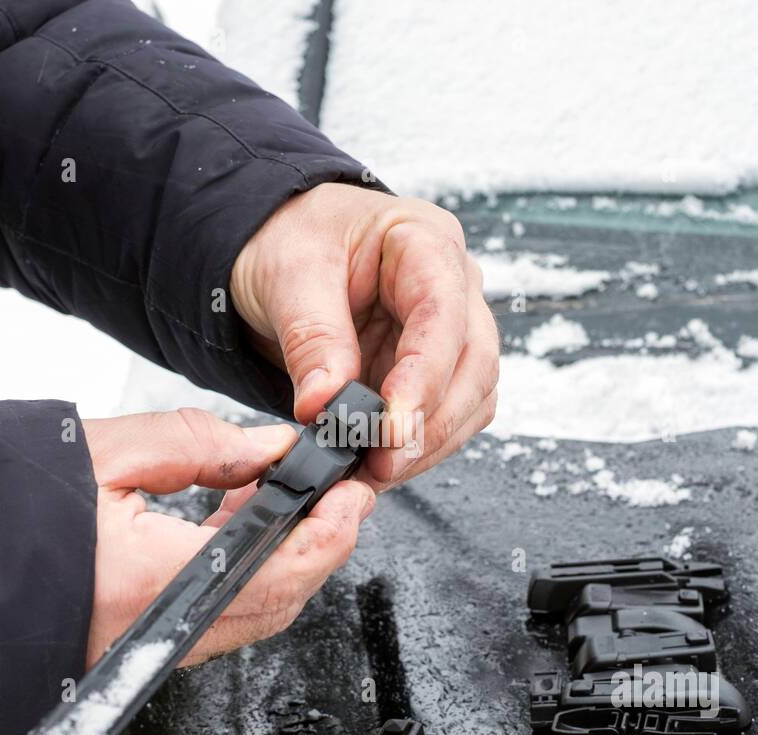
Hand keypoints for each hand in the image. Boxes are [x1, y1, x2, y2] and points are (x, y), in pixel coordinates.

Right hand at [81, 410, 374, 669]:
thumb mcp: (104, 451)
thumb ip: (198, 444)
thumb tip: (267, 446)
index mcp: (153, 584)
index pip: (279, 570)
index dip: (331, 534)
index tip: (351, 494)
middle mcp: (156, 634)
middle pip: (277, 601)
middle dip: (319, 546)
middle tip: (333, 494)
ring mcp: (147, 651)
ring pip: (251, 615)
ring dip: (283, 561)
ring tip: (280, 497)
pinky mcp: (136, 650)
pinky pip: (215, 620)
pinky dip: (242, 576)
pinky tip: (234, 527)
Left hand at [231, 182, 499, 488]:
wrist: (283, 246)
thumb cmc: (293, 238)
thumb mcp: (289, 275)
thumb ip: (312, 340)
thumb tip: (324, 406)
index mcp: (425, 242)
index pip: (443, 316)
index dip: (423, 378)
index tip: (392, 427)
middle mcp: (453, 285)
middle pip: (474, 364)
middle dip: (432, 423)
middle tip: (383, 463)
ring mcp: (452, 329)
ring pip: (472, 399)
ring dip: (429, 444)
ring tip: (375, 471)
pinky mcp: (436, 368)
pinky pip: (448, 416)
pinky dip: (418, 447)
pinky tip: (381, 464)